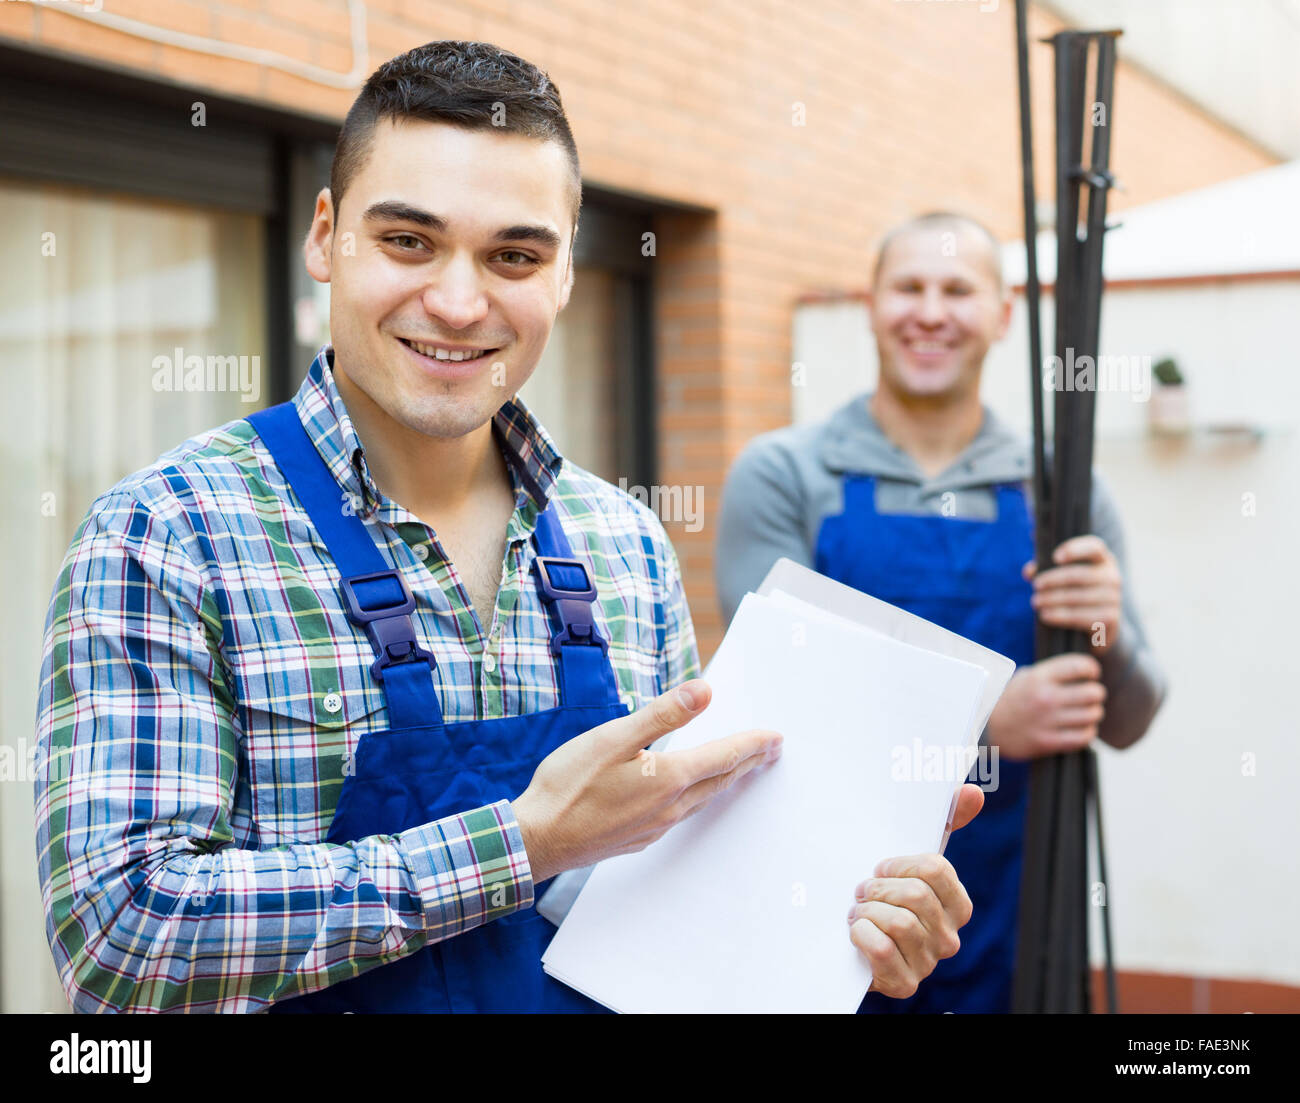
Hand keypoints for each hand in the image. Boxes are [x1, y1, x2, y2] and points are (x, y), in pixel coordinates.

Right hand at [512, 680, 782, 882]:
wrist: (537, 840)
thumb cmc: (568, 785)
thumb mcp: (613, 738)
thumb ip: (662, 715)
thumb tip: (704, 692)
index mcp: (669, 778)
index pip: (724, 756)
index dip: (753, 744)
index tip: (776, 738)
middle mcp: (670, 807)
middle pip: (720, 780)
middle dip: (748, 763)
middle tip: (771, 752)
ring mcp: (656, 826)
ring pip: (703, 799)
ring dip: (725, 780)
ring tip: (739, 769)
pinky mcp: (640, 838)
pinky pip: (682, 815)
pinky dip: (698, 797)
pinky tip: (690, 794)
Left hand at [851, 784, 981, 997]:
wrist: (851, 942)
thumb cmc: (885, 895)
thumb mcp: (909, 860)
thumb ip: (944, 823)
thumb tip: (973, 792)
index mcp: (957, 905)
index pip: (936, 869)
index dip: (900, 864)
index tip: (880, 868)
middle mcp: (949, 937)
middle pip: (916, 896)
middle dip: (879, 889)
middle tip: (863, 892)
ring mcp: (928, 963)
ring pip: (899, 922)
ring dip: (867, 912)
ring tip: (858, 913)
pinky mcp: (904, 984)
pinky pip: (882, 950)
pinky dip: (861, 936)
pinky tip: (855, 934)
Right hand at [986, 652, 1105, 759]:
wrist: (987, 727)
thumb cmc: (1011, 699)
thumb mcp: (1026, 677)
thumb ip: (1052, 672)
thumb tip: (1082, 669)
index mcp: (1039, 678)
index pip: (1080, 666)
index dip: (1091, 669)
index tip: (1091, 673)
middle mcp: (1045, 698)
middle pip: (1093, 692)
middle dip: (1096, 693)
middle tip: (1091, 695)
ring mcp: (1048, 722)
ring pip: (1092, 715)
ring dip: (1093, 713)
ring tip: (1086, 712)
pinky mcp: (1049, 742)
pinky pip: (1085, 736)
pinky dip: (1088, 731)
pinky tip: (1081, 727)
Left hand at [1024, 534, 1121, 654]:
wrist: (1098, 625)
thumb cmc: (1075, 592)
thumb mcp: (1062, 577)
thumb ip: (1045, 569)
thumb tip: (1029, 571)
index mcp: (1102, 559)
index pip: (1094, 548)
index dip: (1075, 550)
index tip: (1055, 557)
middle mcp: (1112, 576)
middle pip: (1079, 575)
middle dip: (1053, 580)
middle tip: (1036, 585)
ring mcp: (1114, 598)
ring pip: (1078, 597)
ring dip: (1053, 599)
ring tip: (1035, 602)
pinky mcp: (1110, 619)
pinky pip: (1081, 617)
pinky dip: (1060, 616)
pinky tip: (1045, 615)